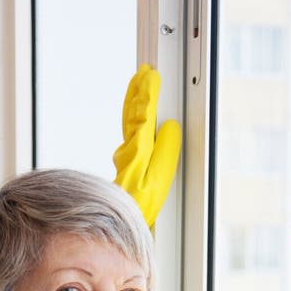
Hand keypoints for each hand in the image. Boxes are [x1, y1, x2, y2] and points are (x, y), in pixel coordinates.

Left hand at [113, 64, 181, 227]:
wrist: (122, 218)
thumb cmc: (141, 204)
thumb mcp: (157, 180)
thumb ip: (164, 150)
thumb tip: (169, 127)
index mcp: (139, 150)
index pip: (144, 116)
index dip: (148, 95)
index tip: (152, 77)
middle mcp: (130, 150)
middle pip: (133, 114)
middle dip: (138, 91)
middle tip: (143, 73)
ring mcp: (127, 155)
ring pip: (129, 121)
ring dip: (134, 100)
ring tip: (138, 85)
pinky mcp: (128, 163)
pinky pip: (130, 133)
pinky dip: (133, 118)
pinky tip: (135, 117)